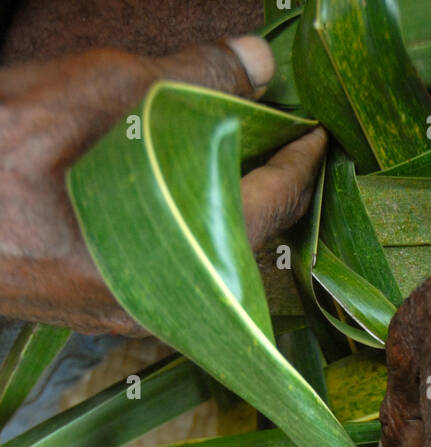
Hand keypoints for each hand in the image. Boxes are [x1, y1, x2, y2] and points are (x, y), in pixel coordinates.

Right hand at [0, 36, 326, 331]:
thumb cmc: (0, 155)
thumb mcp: (98, 91)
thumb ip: (190, 76)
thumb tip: (256, 61)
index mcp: (181, 258)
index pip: (270, 205)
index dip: (297, 159)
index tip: (311, 129)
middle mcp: (170, 303)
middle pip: (247, 239)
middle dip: (263, 183)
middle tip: (272, 135)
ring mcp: (138, 313)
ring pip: (211, 257)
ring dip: (225, 204)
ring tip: (227, 154)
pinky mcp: (110, 309)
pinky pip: (174, 268)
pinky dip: (187, 224)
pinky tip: (176, 188)